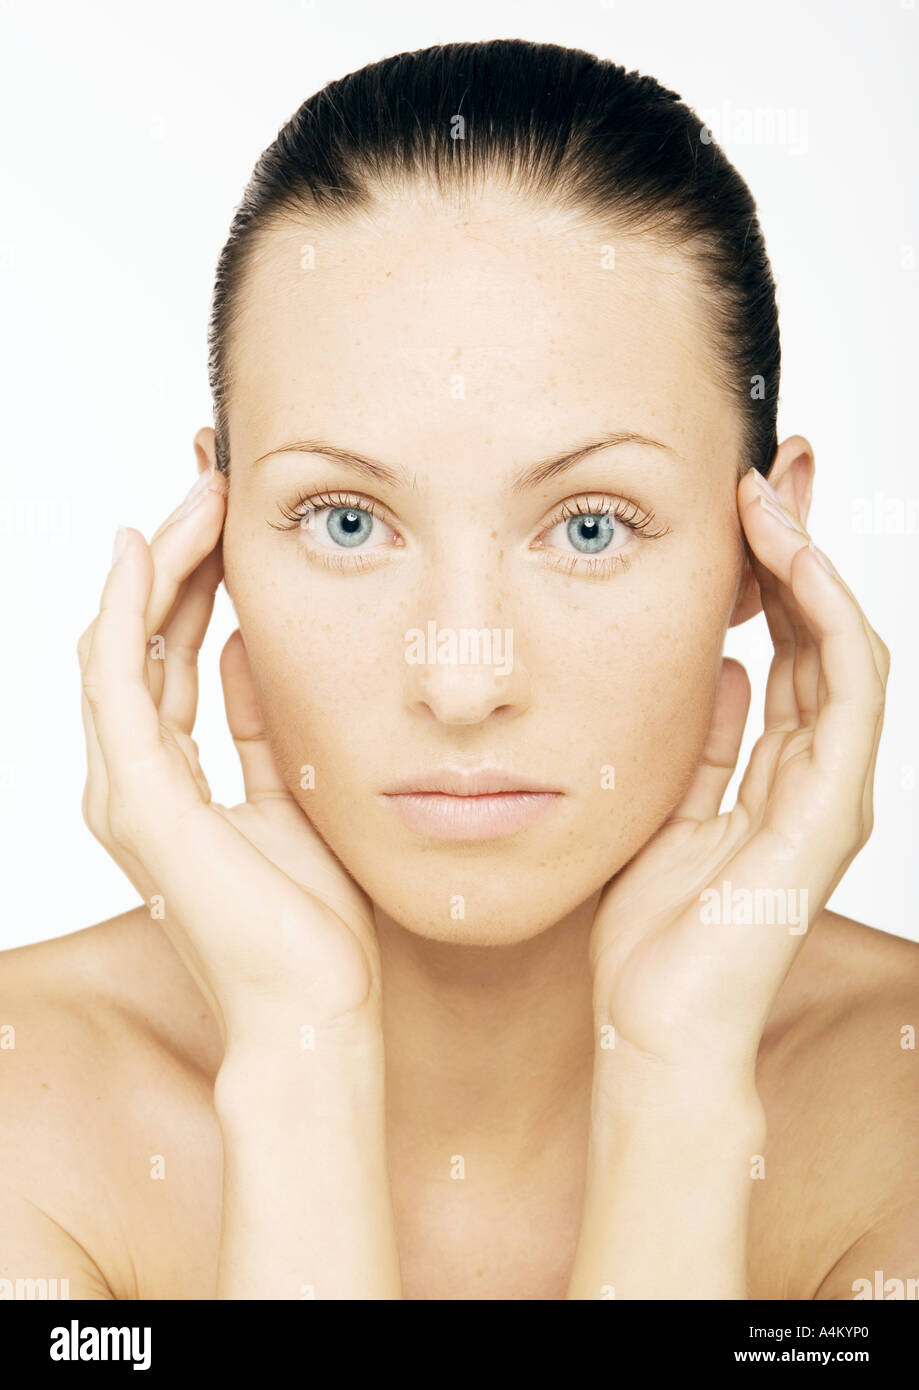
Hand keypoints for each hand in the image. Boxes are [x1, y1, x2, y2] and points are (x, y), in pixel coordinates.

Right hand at [77, 466, 380, 1050]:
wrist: (315, 1012)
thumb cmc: (310, 923)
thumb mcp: (290, 793)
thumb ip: (259, 724)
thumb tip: (250, 646)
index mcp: (169, 782)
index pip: (170, 655)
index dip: (194, 582)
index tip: (227, 516)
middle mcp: (133, 780)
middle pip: (140, 638)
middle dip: (175, 555)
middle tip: (209, 479)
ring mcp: (127, 791)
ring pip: (122, 644)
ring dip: (157, 563)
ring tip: (196, 493)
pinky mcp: (139, 800)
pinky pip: (117, 682)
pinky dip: (126, 610)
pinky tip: (148, 548)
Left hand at [588, 467, 889, 1092]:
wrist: (656, 1024)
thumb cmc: (653, 933)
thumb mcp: (668, 806)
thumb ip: (703, 740)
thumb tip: (718, 667)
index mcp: (777, 776)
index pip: (789, 652)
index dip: (772, 577)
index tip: (740, 508)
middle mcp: (817, 778)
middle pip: (821, 636)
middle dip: (798, 551)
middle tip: (770, 472)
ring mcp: (832, 794)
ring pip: (842, 650)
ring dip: (810, 567)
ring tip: (770, 498)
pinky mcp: (830, 812)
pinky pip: (845, 695)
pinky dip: (824, 621)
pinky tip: (788, 566)